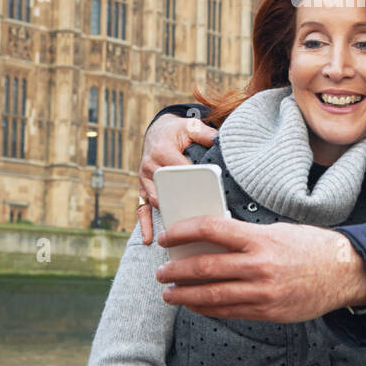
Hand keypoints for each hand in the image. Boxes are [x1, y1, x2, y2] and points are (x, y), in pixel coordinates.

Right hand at [138, 114, 216, 242]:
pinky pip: (142, 209)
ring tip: (183, 231)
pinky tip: (150, 239)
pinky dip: (145, 224)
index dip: (193, 180)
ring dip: (168, 215)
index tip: (207, 192)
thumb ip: (206, 134)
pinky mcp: (142, 190)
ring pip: (156, 201)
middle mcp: (150, 166)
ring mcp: (144, 180)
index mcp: (162, 151)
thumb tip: (224, 142)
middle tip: (199, 215)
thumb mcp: (191, 126)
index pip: (179, 169)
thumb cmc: (177, 132)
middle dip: (181, 202)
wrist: (156, 133)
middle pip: (166, 189)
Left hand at [156, 217, 365, 320]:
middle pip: (205, 267)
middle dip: (177, 271)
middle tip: (161, 272)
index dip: (183, 232)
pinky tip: (195, 306)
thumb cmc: (311, 247)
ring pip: (212, 295)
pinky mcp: (267, 312)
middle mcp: (259, 266)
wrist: (345, 272)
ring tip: (170, 293)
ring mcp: (263, 292)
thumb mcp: (277, 232)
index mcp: (260, 238)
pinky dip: (207, 309)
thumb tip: (209, 243)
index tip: (167, 237)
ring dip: (185, 295)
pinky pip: (229, 312)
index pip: (211, 229)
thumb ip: (245, 238)